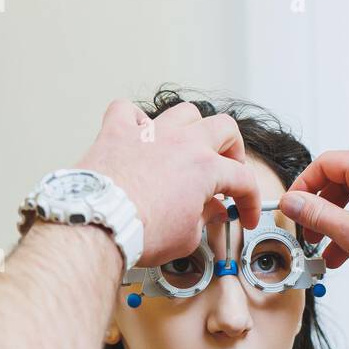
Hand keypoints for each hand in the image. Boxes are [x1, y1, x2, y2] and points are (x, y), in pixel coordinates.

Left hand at [76, 99, 260, 265]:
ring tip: (190, 149)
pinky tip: (140, 135)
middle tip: (228, 170)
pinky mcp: (117, 132)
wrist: (99, 223)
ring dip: (193, 129)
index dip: (249, 201)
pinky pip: (128, 111)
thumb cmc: (140, 232)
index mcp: (205, 168)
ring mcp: (150, 133)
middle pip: (223, 128)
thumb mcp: (186, 237)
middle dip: (233, 150)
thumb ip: (204, 219)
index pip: (243, 180)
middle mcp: (182, 142)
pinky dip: (136, 121)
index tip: (244, 214)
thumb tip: (210, 212)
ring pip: (184, 112)